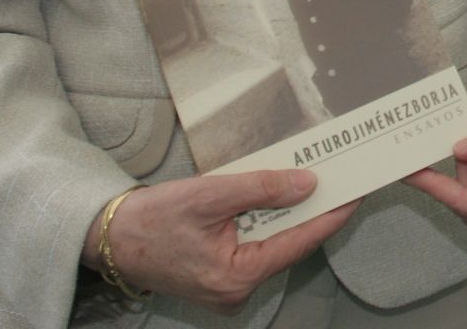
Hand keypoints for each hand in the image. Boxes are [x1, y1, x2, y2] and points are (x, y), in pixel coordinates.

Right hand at [81, 170, 358, 312]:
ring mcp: (230, 287)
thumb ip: (260, 187)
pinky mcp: (222, 277)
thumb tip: (306, 184)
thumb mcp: (209, 195)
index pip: (300, 241)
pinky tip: (275, 196)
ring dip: (287, 212)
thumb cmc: (151, 220)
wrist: (109, 238)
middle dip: (311, 208)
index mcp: (237, 277)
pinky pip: (256, 245)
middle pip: (289, 242)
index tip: (356, 192)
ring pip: (273, 242)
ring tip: (311, 179)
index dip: (331, 214)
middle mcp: (238, 290)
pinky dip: (266, 220)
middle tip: (338, 177)